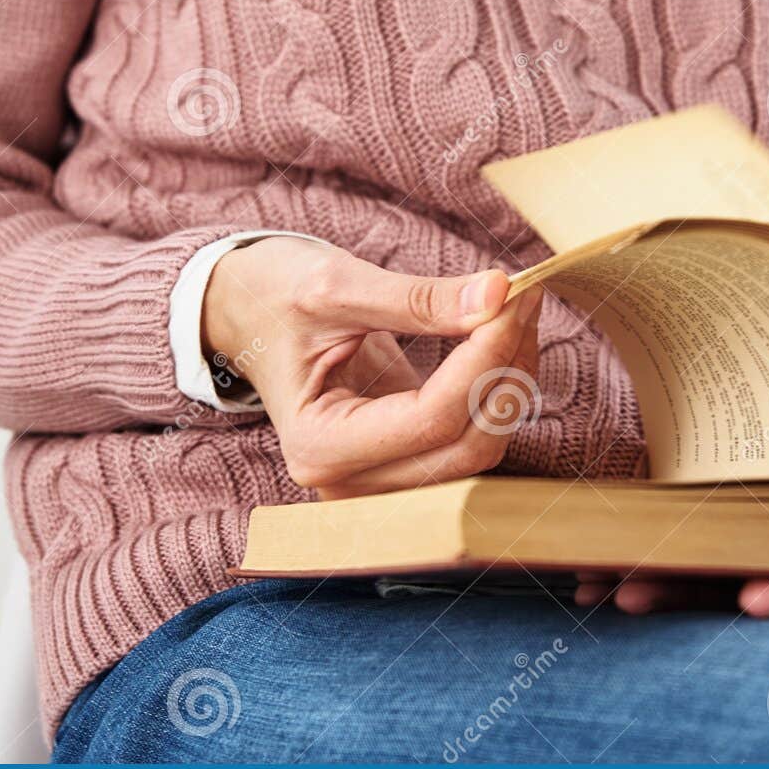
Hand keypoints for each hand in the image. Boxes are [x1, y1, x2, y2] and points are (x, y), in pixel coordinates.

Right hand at [204, 235, 542, 499]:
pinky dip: (495, 390)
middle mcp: (348, 482)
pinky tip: (502, 340)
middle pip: (465, 446)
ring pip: (479, 448)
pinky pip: (470, 437)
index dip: (486, 357)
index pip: (432, 418)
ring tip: (515, 312)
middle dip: (506, 370)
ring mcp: (378, 480)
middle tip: (523, 297)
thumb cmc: (275, 296)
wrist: (246, 311)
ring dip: (509, 381)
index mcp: (319, 446)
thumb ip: (419, 298)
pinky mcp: (403, 463)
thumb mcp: (337, 286)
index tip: (514, 296)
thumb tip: (498, 295)